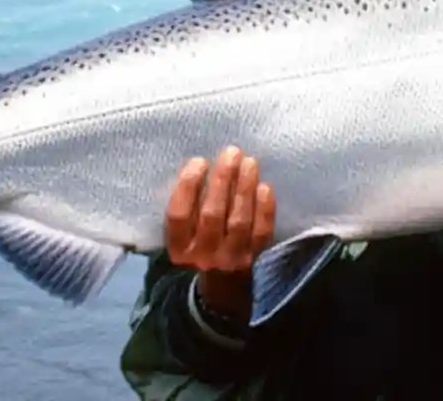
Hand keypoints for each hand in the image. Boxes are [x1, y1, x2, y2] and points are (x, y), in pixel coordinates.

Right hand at [165, 146, 274, 320]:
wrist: (222, 288)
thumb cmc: (198, 246)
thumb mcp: (182, 237)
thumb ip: (186, 210)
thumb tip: (200, 166)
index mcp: (178, 248)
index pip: (179, 215)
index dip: (188, 186)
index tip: (199, 161)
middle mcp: (202, 256)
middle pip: (212, 214)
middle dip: (222, 180)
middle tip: (231, 153)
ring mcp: (230, 259)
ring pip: (239, 221)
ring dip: (244, 189)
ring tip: (249, 162)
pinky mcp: (253, 258)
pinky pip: (261, 232)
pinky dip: (264, 209)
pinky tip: (265, 186)